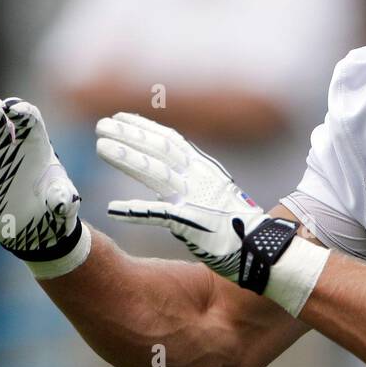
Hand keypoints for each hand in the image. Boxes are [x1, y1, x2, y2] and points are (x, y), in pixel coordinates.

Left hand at [97, 112, 328, 313]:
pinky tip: (114, 208)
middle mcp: (199, 179)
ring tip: (102, 147)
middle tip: (102, 125)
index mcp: (205, 171)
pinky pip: (159, 214)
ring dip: (128, 158)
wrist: (264, 248)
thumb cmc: (239, 227)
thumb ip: (194, 184)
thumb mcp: (217, 195)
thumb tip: (171, 180)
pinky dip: (136, 210)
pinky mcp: (193, 223)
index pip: (171, 141)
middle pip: (159, 149)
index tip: (122, 118)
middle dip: (130, 135)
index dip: (145, 128)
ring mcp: (196, 199)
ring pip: (156, 172)